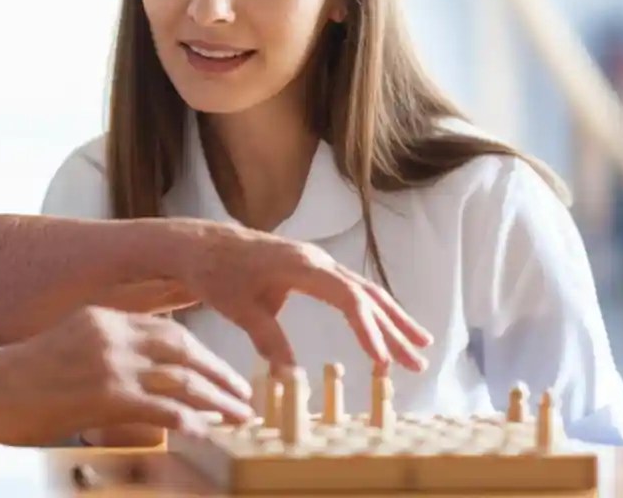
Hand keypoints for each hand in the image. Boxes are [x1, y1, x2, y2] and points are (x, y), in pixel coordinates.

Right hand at [0, 307, 252, 446]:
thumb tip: (143, 377)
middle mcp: (113, 334)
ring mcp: (112, 364)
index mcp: (105, 317)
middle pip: (185, 351)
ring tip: (237, 416)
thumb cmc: (20, 378)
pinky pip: (163, 409)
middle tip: (242, 394)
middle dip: (219, 373)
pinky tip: (204, 432)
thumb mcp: (68, 345)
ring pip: (182, 381)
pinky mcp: (108, 396)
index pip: (169, 331)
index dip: (201, 353)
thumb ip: (107, 351)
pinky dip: (189, 421)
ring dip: (216, 400)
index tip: (220, 371)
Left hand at [173, 225, 433, 370]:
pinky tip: (387, 328)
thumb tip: (291, 377)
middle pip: (366, 294)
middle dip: (395, 329)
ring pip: (364, 291)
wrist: (202, 245)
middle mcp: (316, 260)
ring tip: (421, 345)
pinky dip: (372, 310)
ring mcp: (316, 262)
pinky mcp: (312, 269)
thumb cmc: (217, 273)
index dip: (368, 330)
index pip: (348, 298)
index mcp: (301, 266)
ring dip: (392, 319)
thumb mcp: (238, 308)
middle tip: (419, 361)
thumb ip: (267, 338)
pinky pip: (351, 289)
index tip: (382, 361)